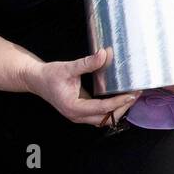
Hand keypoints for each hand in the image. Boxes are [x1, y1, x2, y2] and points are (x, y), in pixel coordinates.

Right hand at [22, 47, 140, 125]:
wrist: (36, 79)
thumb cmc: (50, 75)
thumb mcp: (68, 67)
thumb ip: (87, 63)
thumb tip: (104, 54)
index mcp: (73, 107)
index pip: (101, 109)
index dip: (118, 102)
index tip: (132, 94)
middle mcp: (77, 116)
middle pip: (105, 119)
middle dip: (122, 108)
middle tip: (136, 94)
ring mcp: (79, 116)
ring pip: (104, 120)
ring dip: (119, 110)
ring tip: (132, 97)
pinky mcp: (82, 113)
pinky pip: (100, 116)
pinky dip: (112, 110)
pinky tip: (121, 99)